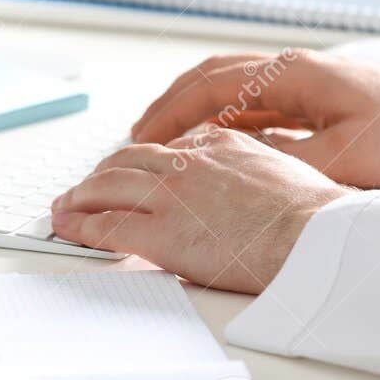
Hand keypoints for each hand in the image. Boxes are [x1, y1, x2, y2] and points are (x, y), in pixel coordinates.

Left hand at [50, 127, 348, 292]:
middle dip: (103, 172)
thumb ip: (255, 169)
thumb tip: (250, 186)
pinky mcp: (160, 230)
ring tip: (65, 204)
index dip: (144, 161)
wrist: (313, 236)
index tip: (135, 170)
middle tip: (87, 185)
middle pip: (130, 158)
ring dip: (81, 195)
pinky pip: (107, 224)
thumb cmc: (313, 217)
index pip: (170, 146)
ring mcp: (172, 194)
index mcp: (222, 143)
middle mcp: (190, 161)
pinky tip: (65, 227)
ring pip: (109, 185)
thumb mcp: (285, 170)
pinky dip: (79, 224)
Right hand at [131, 50, 379, 187]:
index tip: (138, 141)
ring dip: (194, 110)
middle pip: (209, 78)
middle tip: (136, 139)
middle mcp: (290, 66)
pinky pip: (255, 98)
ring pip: (230, 86)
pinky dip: (224, 115)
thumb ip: (285, 164)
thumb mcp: (344, 159)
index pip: (208, 87)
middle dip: (168, 107)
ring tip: (165, 141)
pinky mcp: (317, 92)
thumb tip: (232, 173)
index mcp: (290, 73)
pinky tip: (216, 141)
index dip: (167, 115)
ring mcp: (303, 76)